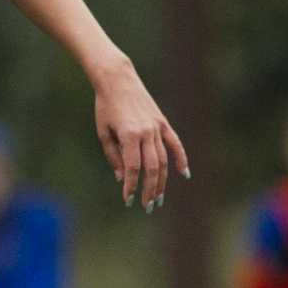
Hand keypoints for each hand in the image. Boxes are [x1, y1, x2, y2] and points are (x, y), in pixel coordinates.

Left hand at [92, 59, 188, 211]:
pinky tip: (184, 174)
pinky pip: (175, 144)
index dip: (132, 186)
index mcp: (129, 136)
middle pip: (153, 168)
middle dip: (151, 189)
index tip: (128, 200)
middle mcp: (147, 133)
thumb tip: (122, 178)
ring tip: (159, 197)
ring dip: (163, 180)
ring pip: (164, 159)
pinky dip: (181, 159)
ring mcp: (157, 127)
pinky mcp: (163, 123)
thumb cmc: (105, 107)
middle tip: (148, 206)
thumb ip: (113, 156)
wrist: (118, 80)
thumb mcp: (103, 133)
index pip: (133, 168)